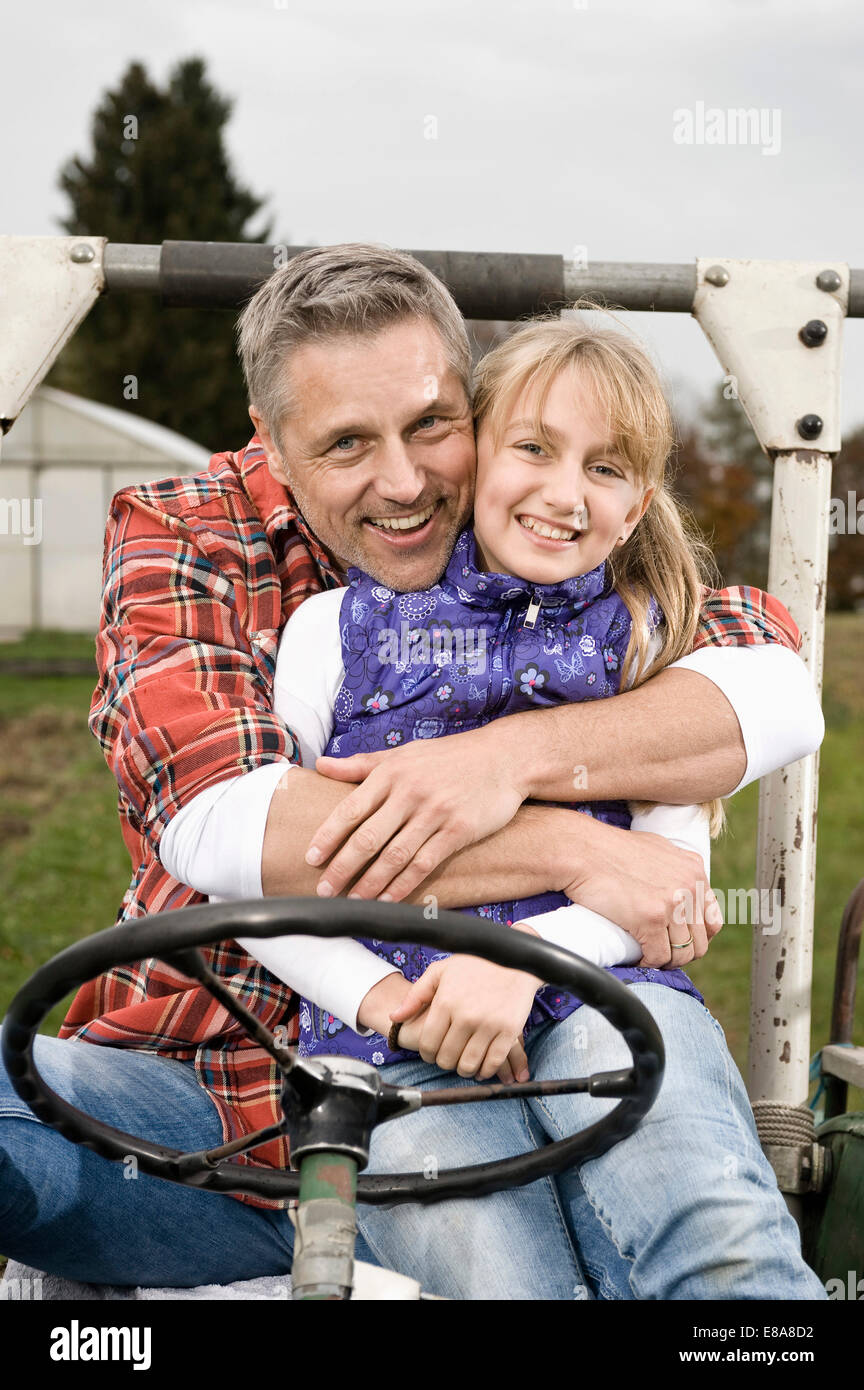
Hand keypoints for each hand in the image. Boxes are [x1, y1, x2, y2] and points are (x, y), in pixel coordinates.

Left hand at [306, 725, 526, 901]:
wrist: (503, 757)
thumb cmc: (449, 757)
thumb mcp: (403, 753)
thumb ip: (362, 764)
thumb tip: (321, 765)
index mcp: (390, 773)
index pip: (350, 809)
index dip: (328, 837)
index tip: (311, 858)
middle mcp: (409, 793)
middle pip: (367, 838)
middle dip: (342, 868)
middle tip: (324, 890)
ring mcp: (434, 813)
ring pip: (393, 856)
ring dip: (370, 883)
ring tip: (352, 902)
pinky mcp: (458, 830)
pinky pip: (424, 864)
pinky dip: (403, 885)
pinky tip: (389, 899)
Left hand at [387, 926, 542, 1082]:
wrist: (516, 957)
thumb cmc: (476, 962)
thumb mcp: (442, 971)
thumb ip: (416, 995)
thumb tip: (394, 1016)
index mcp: (446, 1002)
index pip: (428, 1044)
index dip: (427, 1054)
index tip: (432, 1052)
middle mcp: (466, 1015)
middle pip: (447, 1058)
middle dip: (444, 1062)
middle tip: (448, 1057)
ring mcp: (489, 1024)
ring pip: (469, 1064)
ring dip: (464, 1069)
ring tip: (464, 1062)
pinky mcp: (509, 1030)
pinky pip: (493, 1062)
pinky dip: (486, 1070)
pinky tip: (483, 1066)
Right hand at [561, 818, 723, 967]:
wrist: (581, 850)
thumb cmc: (608, 849)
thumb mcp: (655, 850)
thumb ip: (673, 870)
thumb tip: (678, 892)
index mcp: (693, 869)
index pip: (712, 919)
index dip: (696, 936)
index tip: (677, 941)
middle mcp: (689, 886)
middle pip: (700, 941)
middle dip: (681, 952)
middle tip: (660, 953)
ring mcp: (672, 903)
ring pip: (682, 953)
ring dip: (665, 960)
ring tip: (648, 957)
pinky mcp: (651, 919)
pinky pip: (659, 956)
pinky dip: (648, 962)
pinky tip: (637, 957)